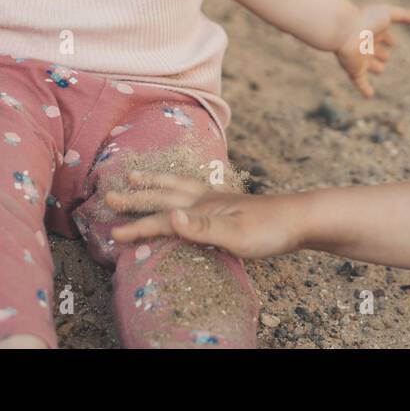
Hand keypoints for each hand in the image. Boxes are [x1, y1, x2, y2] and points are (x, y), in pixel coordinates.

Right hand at [105, 171, 302, 259]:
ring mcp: (217, 198)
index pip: (163, 218)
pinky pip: (192, 188)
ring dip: (154, 181)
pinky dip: (178, 184)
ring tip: (136, 175)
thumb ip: (201, 228)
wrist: (300, 219)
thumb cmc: (269, 231)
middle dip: (137, 196)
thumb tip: (171, 216)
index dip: (138, 226)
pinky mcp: (227, 203)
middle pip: (164, 195)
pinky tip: (181, 188)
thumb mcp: (235, 235)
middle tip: (109, 195)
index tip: (113, 232)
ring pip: (177, 186)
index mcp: (203, 208)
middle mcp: (206, 199)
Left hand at [332, 3, 409, 96]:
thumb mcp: (388, 14)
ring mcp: (361, 59)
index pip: (385, 37)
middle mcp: (368, 45)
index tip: (392, 42)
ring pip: (371, 66)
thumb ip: (404, 15)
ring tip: (380, 69)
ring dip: (376, 67)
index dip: (388, 39)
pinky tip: (369, 95)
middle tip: (384, 56)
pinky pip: (361, 82)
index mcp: (374, 32)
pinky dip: (365, 89)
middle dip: (381, 54)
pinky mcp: (355, 70)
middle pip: (378, 52)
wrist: (344, 32)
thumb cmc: (365, 20)